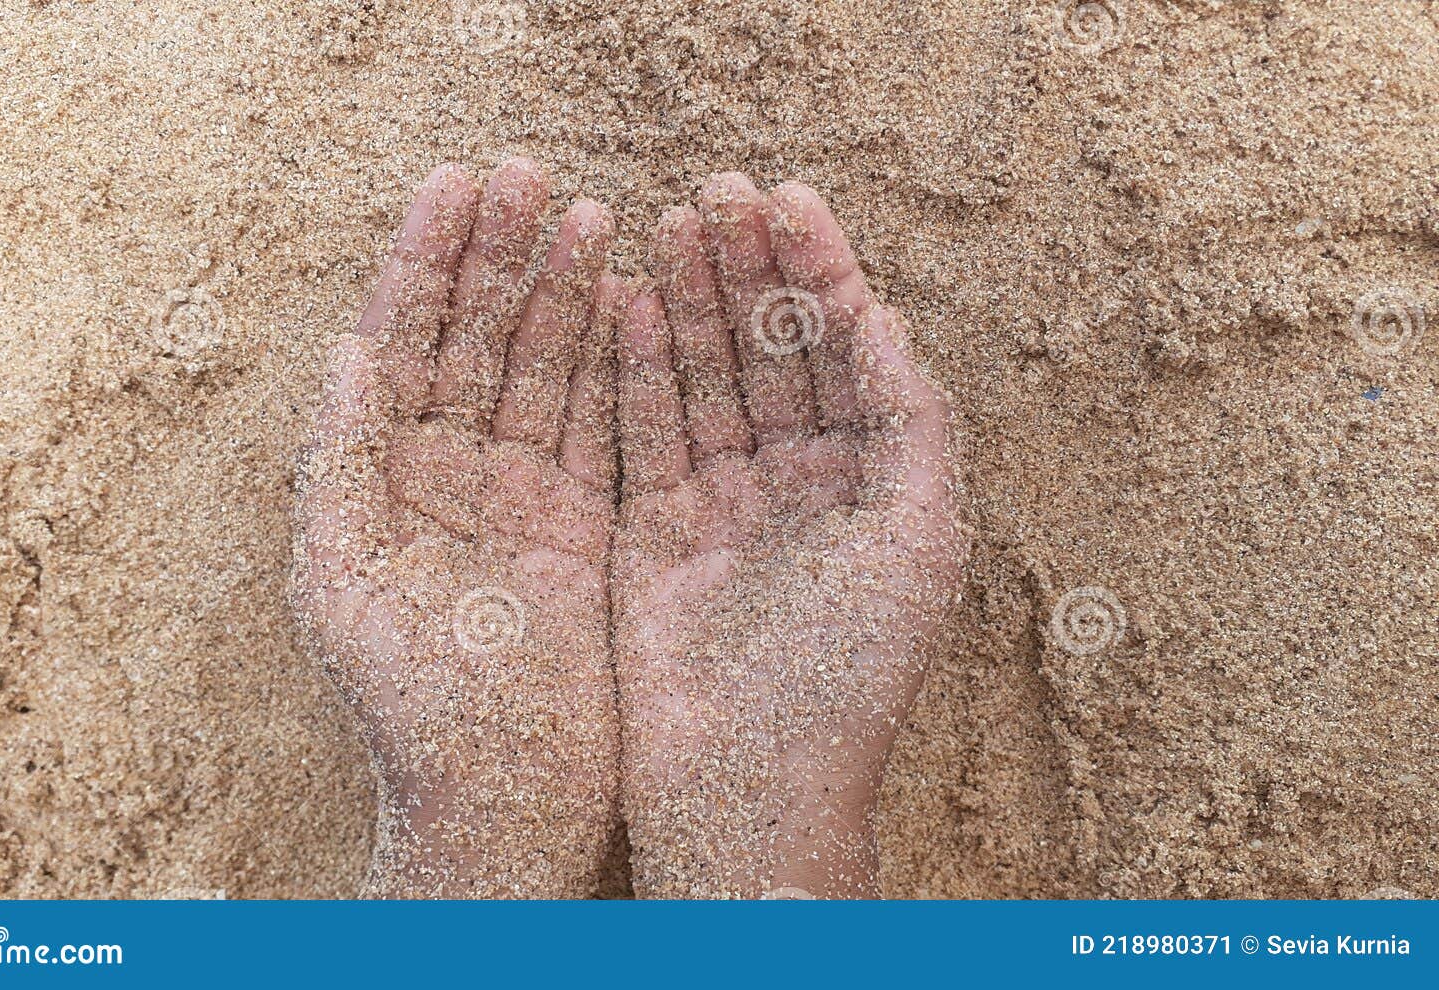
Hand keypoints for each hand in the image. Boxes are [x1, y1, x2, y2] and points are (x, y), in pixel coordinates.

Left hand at [292, 158, 621, 897]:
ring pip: (541, 370)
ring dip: (560, 293)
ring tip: (590, 215)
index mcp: (379, 481)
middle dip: (498, 256)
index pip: (402, 345)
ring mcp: (519, 497)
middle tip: (529, 174)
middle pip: (475, 339)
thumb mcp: (345, 587)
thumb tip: (347, 353)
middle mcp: (448, 476)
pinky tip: (626, 303)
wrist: (501, 803)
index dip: (425, 263)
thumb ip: (340, 466)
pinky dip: (609, 365)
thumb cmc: (411, 711)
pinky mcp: (581, 526)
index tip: (454, 185)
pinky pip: (597, 426)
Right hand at [611, 174, 966, 897]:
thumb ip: (915, 420)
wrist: (751, 784)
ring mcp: (721, 503)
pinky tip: (624, 301)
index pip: (844, 348)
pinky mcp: (652, 530)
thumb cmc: (852, 674)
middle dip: (747, 268)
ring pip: (704, 377)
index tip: (789, 198)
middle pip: (769, 349)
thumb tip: (888, 316)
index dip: (821, 269)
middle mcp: (796, 481)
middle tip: (717, 190)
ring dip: (688, 299)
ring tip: (668, 223)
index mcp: (868, 478)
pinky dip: (634, 366)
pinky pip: (642, 430)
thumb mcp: (921, 539)